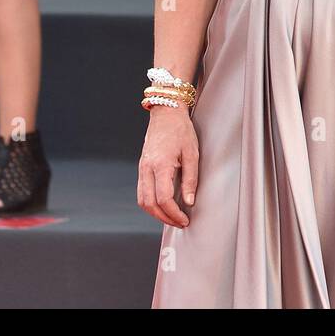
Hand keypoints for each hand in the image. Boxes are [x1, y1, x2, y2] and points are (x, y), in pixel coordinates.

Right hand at [137, 106, 199, 227]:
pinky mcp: (142, 167)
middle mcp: (147, 168)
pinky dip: (151, 203)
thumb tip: (189, 201)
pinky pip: (142, 191)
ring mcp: (142, 167)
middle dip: (164, 218)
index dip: (173, 214)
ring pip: (142, 200)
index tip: (185, 219)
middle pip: (149, 204)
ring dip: (155, 213)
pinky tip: (163, 204)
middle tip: (179, 222)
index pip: (163, 198)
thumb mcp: (192, 153)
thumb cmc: (181, 130)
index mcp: (160, 164)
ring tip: (172, 217)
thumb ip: (190, 179)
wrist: (166, 113)